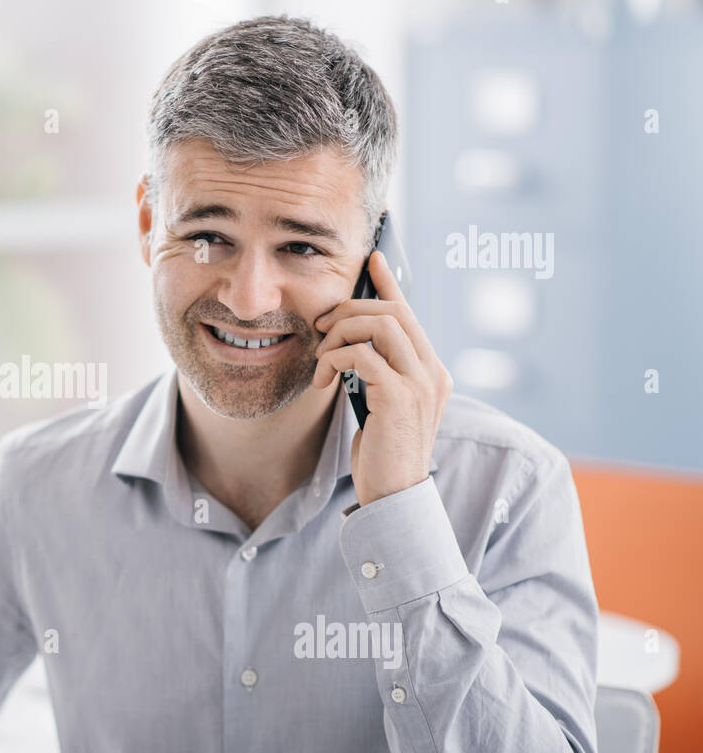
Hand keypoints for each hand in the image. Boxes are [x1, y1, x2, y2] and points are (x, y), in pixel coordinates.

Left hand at [311, 249, 452, 506]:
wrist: (394, 495)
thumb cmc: (382, 453)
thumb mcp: (380, 405)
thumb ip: (376, 374)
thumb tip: (350, 346)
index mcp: (430, 370)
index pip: (410, 313)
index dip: (389, 282)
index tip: (373, 257)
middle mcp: (432, 371)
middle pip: (393, 310)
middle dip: (349, 309)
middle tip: (319, 327)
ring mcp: (420, 383)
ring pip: (380, 324)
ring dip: (340, 333)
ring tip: (321, 359)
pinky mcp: (400, 397)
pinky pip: (363, 355)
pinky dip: (336, 359)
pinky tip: (323, 379)